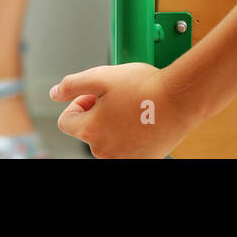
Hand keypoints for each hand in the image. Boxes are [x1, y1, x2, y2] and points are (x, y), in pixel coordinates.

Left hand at [50, 63, 201, 158]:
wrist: (181, 99)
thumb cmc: (145, 86)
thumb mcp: (102, 76)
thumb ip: (72, 84)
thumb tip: (54, 93)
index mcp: (89, 130)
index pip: (67, 121)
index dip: (80, 104)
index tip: (97, 95)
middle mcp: (103, 150)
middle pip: (89, 131)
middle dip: (99, 114)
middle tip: (120, 97)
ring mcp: (123, 158)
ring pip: (108, 140)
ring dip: (116, 125)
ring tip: (135, 107)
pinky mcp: (141, 160)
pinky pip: (128, 149)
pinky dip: (132, 136)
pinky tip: (144, 120)